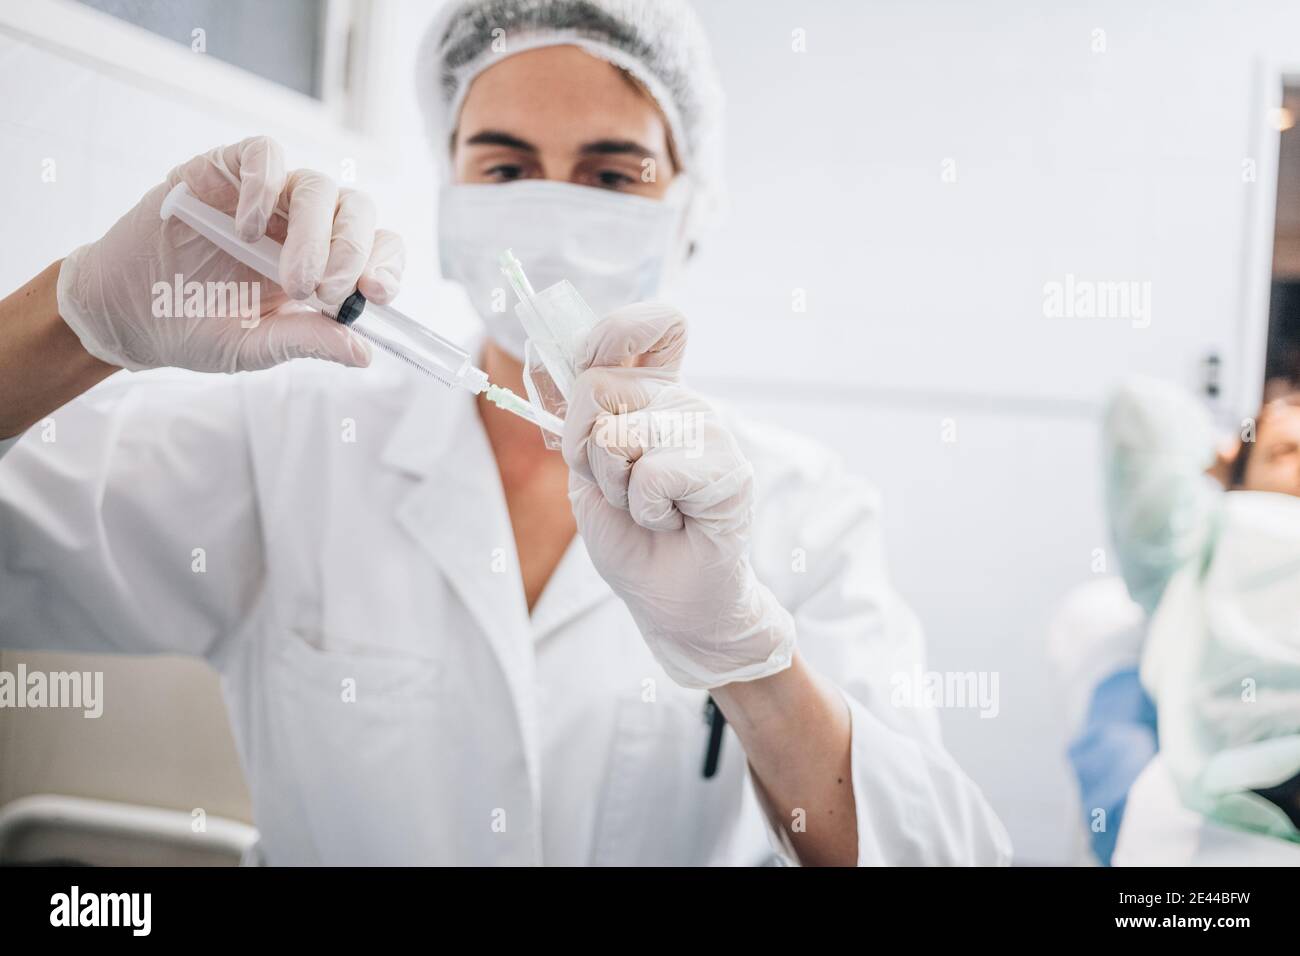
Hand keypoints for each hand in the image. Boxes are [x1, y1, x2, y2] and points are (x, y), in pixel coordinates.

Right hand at [56, 136, 404, 371]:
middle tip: (328, 292)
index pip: (377, 248)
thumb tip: (365, 353)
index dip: (386, 264)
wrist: (126, 312)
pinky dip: (265, 185)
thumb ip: (308, 341)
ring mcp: (266, 195)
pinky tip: (247, 229)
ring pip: (316, 185)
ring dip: (314, 232)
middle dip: (352, 252)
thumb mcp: (256, 347)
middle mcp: (303, 224)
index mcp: (324, 265)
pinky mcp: (225, 169)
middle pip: (355, 210)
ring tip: (291, 280)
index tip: (377, 294)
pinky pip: (263, 155)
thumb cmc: (196, 328)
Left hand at [563, 303, 794, 688]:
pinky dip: (646, 510)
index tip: (592, 362)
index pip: (656, 323)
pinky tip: (673, 522)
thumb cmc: (631, 535)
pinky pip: (652, 472)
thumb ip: (577, 415)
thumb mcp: (586, 468)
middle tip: (618, 487)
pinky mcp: (728, 468)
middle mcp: (684, 402)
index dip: (618, 329)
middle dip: (583, 448)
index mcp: (654, 393)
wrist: (668, 597)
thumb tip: (553, 361)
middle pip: (598, 383)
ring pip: (618, 433)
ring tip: (649, 510)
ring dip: (616, 487)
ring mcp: (710, 430)